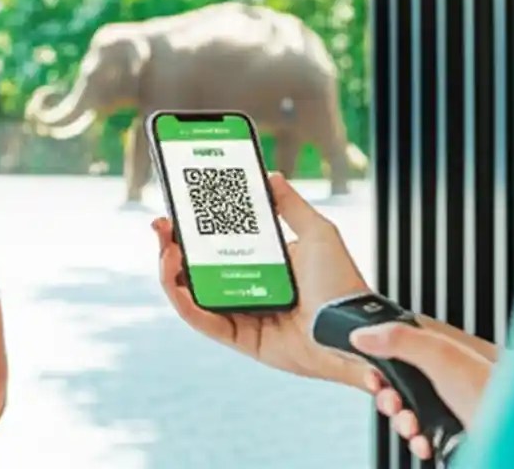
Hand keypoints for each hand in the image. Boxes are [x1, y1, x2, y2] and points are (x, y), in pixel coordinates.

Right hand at [152, 172, 375, 388]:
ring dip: (170, 271)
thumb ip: (292, 205)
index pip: (220, 243)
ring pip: (191, 294)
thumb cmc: (342, 284)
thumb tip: (271, 176)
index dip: (196, 226)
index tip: (180, 205)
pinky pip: (202, 321)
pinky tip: (175, 278)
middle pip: (197, 268)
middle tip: (161, 223)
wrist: (352, 328)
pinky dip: (183, 301)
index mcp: (264, 265)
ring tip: (166, 246)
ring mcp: (241, 314)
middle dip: (172, 245)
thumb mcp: (318, 232)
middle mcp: (247, 289)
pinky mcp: (239, 338)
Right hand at [350, 322, 492, 459]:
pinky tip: (425, 441)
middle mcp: (442, 379)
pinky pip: (421, 437)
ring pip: (407, 415)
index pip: (397, 353)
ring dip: (403, 423)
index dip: (380, 365)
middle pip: (398, 387)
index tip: (373, 376)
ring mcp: (446, 407)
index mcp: (439, 353)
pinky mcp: (449, 433)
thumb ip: (400, 340)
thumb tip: (362, 334)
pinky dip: (417, 441)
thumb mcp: (440, 355)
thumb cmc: (492, 393)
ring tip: (413, 426)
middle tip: (395, 404)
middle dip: (389, 399)